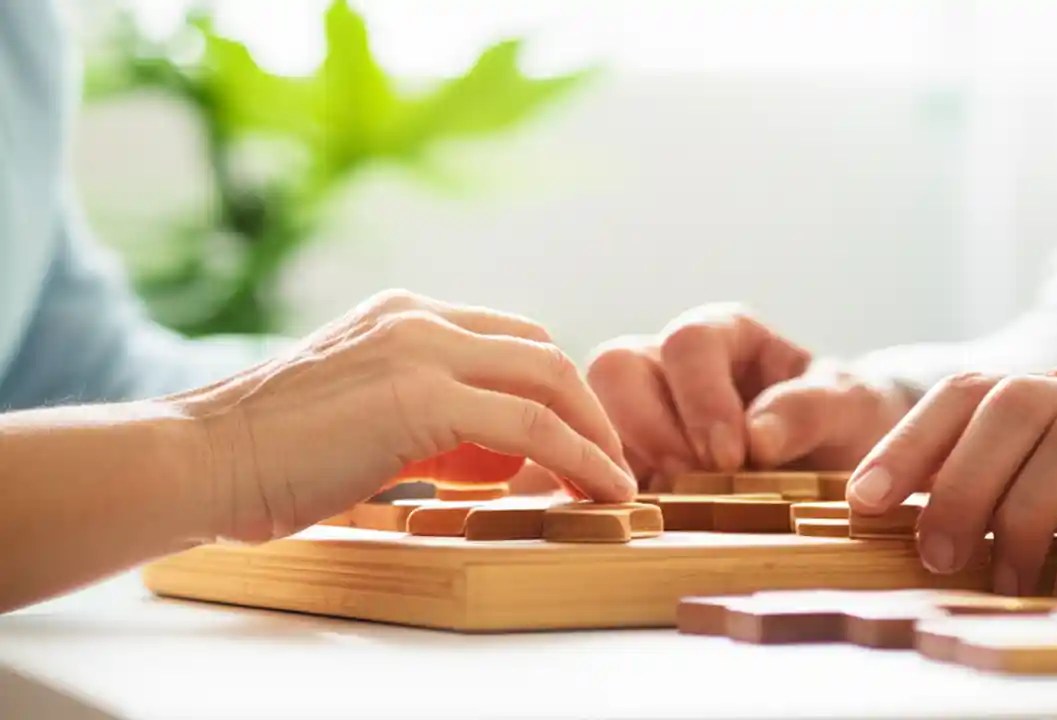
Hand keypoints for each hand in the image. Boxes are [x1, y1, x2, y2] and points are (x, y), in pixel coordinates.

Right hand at [174, 290, 633, 541]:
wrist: (200, 457)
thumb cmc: (269, 454)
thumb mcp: (364, 420)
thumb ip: (428, 424)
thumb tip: (486, 456)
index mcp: (402, 316)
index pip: (508, 339)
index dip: (553, 390)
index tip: (577, 440)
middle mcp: (418, 317)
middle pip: (540, 351)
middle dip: (587, 409)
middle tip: (609, 462)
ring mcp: (421, 348)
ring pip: (548, 379)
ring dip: (593, 435)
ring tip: (613, 483)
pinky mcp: (422, 395)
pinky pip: (532, 426)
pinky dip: (580, 458)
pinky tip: (599, 489)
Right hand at [587, 303, 909, 487]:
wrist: (844, 454)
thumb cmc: (846, 416)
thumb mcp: (850, 406)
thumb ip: (811, 409)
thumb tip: (758, 438)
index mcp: (725, 335)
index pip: (688, 343)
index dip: (701, 400)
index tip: (732, 457)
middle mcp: (671, 364)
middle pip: (615, 367)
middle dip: (647, 429)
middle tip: (690, 480)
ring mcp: (643, 409)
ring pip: (591, 414)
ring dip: (622, 462)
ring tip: (669, 505)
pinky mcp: (632, 456)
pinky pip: (592, 466)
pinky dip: (606, 494)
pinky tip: (641, 522)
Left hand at [848, 367, 1056, 595]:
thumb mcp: (1053, 479)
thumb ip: (987, 479)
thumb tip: (889, 514)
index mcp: (1052, 396)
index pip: (967, 392)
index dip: (909, 441)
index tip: (863, 499)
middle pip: (1013, 407)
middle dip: (960, 483)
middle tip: (934, 556)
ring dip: (1022, 516)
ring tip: (999, 580)